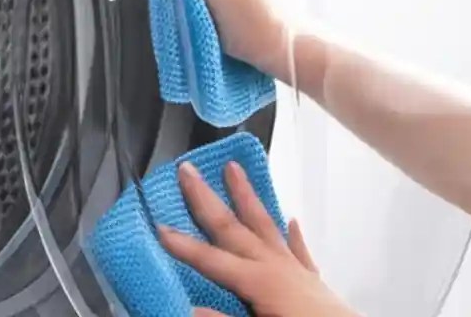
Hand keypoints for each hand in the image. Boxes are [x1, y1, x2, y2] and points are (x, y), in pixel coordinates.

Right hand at [157, 160, 356, 316]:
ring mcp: (295, 270)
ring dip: (246, 196)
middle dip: (207, 198)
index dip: (182, 244)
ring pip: (265, 225)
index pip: (211, 259)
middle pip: (233, 227)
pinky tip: (291, 219)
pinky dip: (293, 233)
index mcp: (257, 281)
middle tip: (188, 168)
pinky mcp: (312, 281)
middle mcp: (274, 266)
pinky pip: (299, 250)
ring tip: (234, 168)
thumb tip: (187, 308)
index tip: (157, 224)